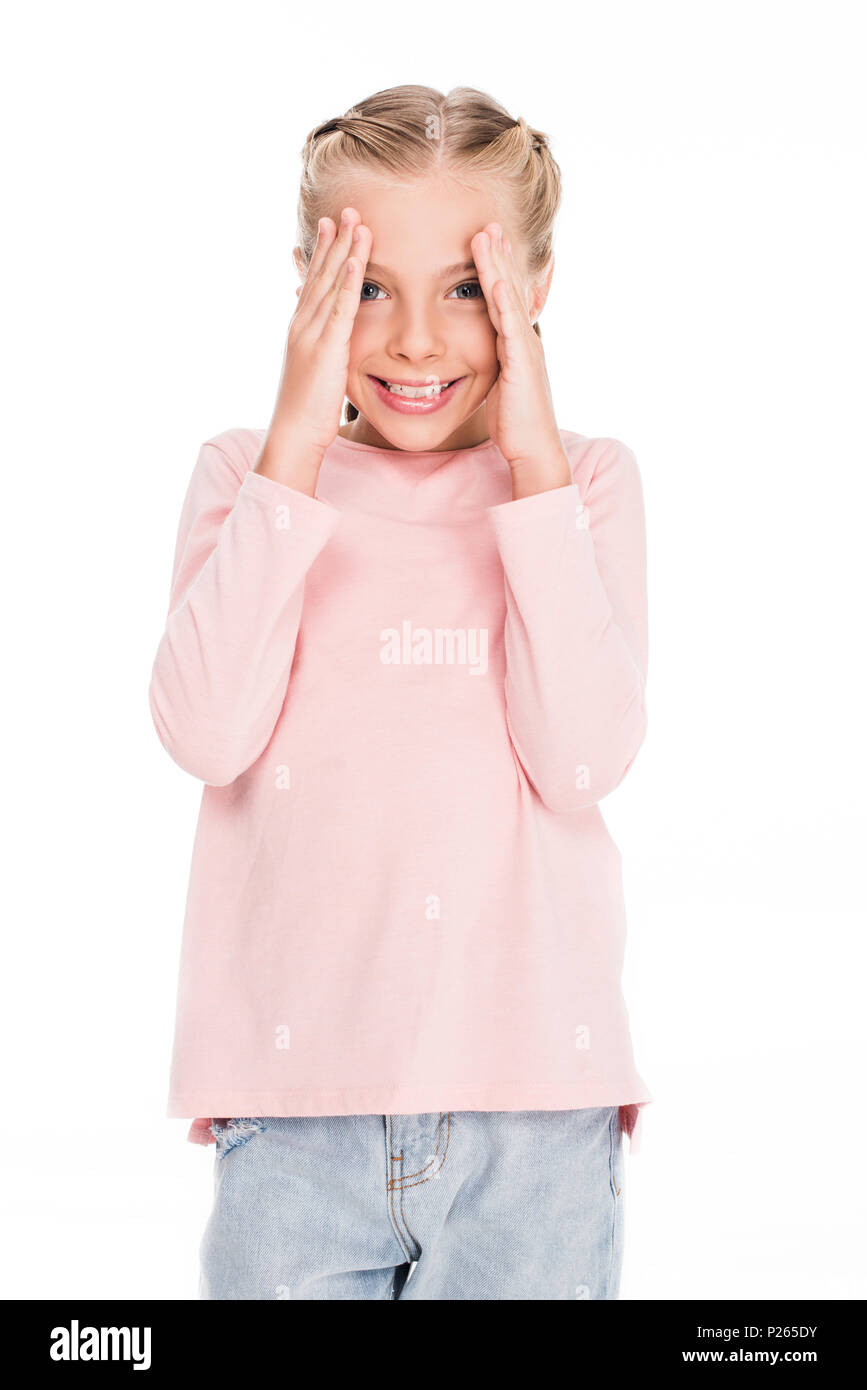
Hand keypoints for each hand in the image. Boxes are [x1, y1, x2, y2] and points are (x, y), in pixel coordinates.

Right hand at [260, 208, 371, 475]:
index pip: (313, 283)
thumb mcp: (314, 373)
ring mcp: (312, 334)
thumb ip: (323, 352)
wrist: (293, 434)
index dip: (323, 253)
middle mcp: (302, 325)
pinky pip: (340, 309)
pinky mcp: (326, 349)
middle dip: (334, 241)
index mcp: (300, 329)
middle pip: (320, 274)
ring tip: (356, 221)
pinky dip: (350, 283)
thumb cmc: (306, 412)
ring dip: (345, 251)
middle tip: (345, 210)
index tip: (332, 226)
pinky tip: (358, 260)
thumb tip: (330, 344)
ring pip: (331, 284)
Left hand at [471, 223, 571, 494]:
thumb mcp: (498, 384)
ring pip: (508, 299)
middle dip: (498, 255)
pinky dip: (501, 301)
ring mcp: (524, 348)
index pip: (502, 298)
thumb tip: (478, 355)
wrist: (532, 448)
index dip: (494, 268)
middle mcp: (524, 339)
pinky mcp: (519, 363)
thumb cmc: (513, 422)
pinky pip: (509, 326)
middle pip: (507, 288)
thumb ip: (491, 363)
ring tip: (487, 236)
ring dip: (497, 266)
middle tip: (487, 223)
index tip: (484, 241)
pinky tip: (491, 279)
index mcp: (516, 343)